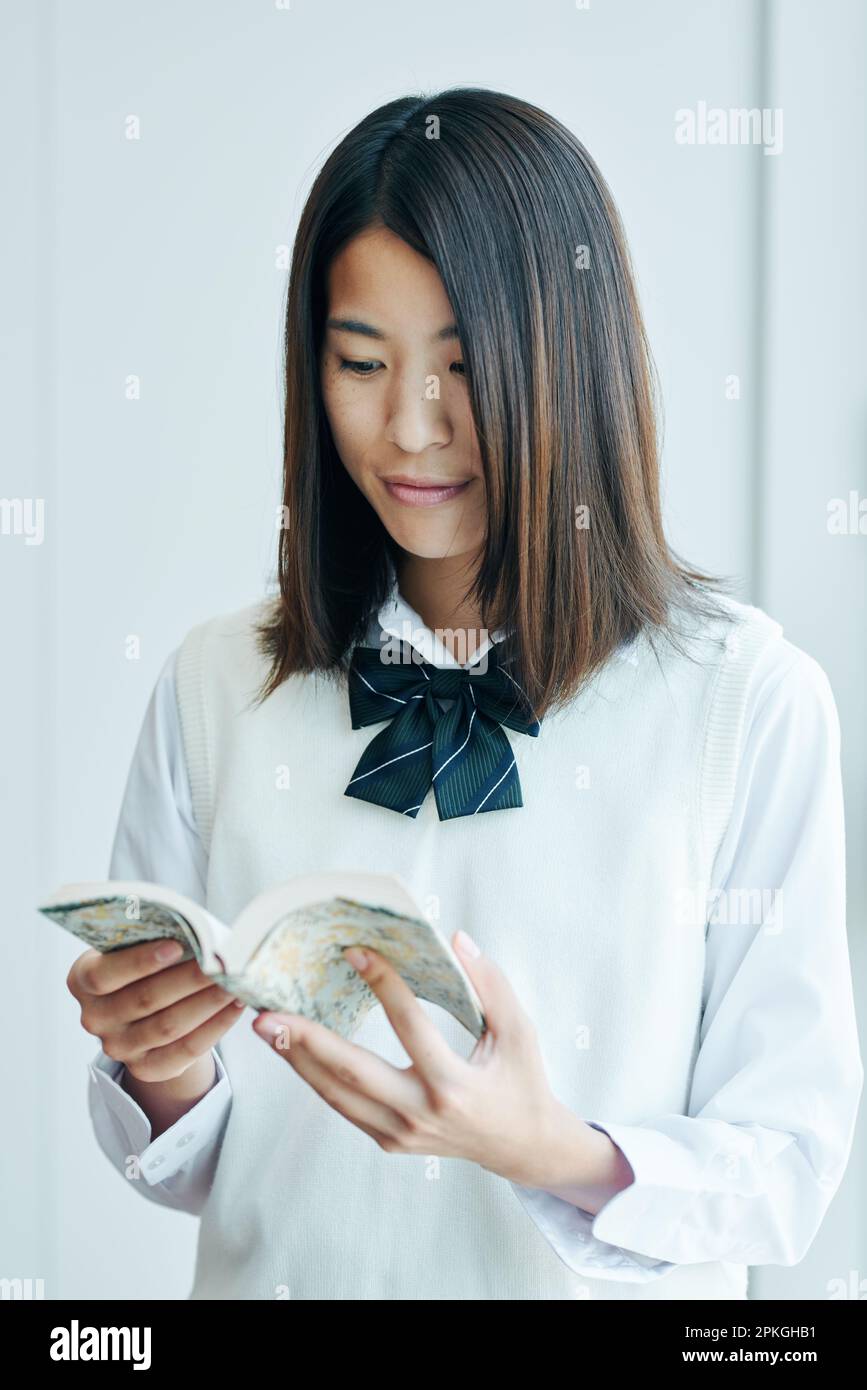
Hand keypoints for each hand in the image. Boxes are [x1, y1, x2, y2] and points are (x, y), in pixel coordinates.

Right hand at [67, 938, 244, 1082]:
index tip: (177, 945)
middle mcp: (95, 1017)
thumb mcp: (133, 946)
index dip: (140, 961)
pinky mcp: (147, 1068)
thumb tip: (195, 931)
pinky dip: (215, 1026)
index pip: (104, 975)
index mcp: (83, 980)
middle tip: (223, 961)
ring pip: (169, 1025)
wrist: (144, 1007)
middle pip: (145, 999)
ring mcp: (119, 1047)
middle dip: (189, 979)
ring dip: (207, 1002)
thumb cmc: (144, 962)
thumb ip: (150, 939)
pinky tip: (236, 1005)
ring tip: (235, 981)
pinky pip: (186, 1049)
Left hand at [250, 930, 601, 1189]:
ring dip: (298, 1060)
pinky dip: (317, 1077)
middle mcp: (421, 1114)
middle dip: (306, 1041)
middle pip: (352, 1073)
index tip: (356, 951)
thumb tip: (458, 939)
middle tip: (268, 1014)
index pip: (410, 1027)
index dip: (384, 985)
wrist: (519, 1146)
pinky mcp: (389, 1142)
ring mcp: (400, 1134)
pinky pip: (345, 1106)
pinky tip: (297, 1050)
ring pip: (337, 1095)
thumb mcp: (519, 1032)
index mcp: (454, 1085)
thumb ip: (491, 985)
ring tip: (267, 1028)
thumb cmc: (520, 1081)